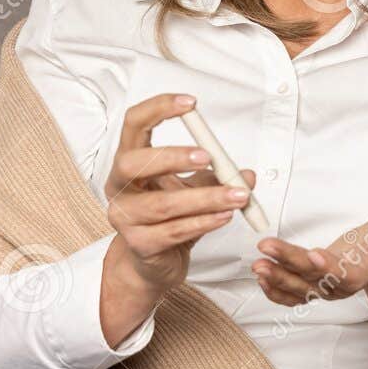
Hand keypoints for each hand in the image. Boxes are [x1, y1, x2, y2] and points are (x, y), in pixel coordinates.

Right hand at [104, 92, 257, 296]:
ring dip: (206, 198)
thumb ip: (216, 178)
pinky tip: (224, 217)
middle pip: (135, 163)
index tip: (191, 104)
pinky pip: (174, 231)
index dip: (159, 108)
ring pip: (164, 204)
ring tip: (237, 196)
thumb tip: (248, 175)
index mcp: (129, 162)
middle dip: (173, 157)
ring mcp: (125, 218)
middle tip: (208, 156)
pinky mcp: (139, 245)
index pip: (134, 124)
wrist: (151, 264)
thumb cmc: (168, 219)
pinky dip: (204, 223)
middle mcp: (119, 187)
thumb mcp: (193, 190)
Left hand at [250, 196, 367, 306]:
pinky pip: (296, 294)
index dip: (332, 268)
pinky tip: (260, 277)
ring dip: (278, 280)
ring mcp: (332, 286)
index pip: (350, 275)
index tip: (314, 254)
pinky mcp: (320, 283)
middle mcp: (349, 282)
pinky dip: (277, 290)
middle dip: (291, 269)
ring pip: (302, 290)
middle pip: (318, 282)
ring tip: (257, 265)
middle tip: (265, 253)